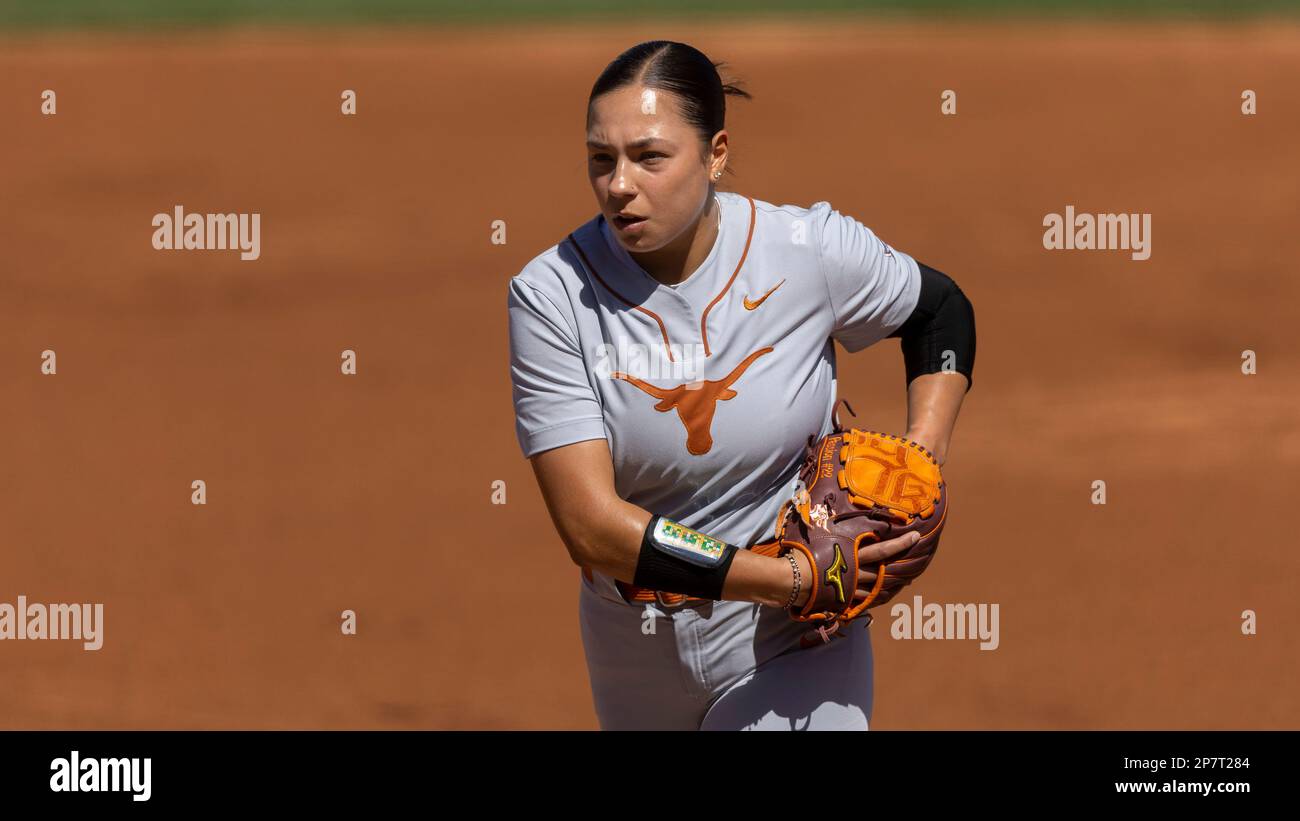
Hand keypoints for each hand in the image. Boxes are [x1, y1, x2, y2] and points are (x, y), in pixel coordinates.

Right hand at [788, 530, 918, 607]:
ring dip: (889, 583)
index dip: (901, 543)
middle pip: (884, 566)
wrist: (793, 578)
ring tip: (901, 581)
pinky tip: (877, 598)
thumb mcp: (817, 531)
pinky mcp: (843, 598)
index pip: (884, 548)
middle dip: (900, 562)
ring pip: (876, 585)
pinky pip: (861, 599)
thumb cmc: (802, 551)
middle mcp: (857, 568)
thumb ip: (828, 523)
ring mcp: (852, 585)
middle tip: (915, 561)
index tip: (916, 536)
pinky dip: (871, 597)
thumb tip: (827, 503)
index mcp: (853, 552)